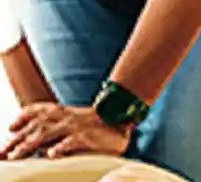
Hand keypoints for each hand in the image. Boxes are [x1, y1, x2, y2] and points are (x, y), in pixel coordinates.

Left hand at [1, 103, 129, 160]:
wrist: (122, 118)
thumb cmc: (96, 125)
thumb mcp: (73, 121)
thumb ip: (55, 128)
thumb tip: (34, 142)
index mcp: (62, 112)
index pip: (37, 111)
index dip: (22, 119)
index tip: (10, 129)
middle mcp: (65, 118)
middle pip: (35, 127)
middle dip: (17, 141)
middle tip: (3, 155)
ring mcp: (75, 127)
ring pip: (46, 134)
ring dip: (28, 145)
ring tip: (16, 156)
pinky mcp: (87, 137)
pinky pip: (70, 142)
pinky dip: (58, 148)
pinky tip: (49, 156)